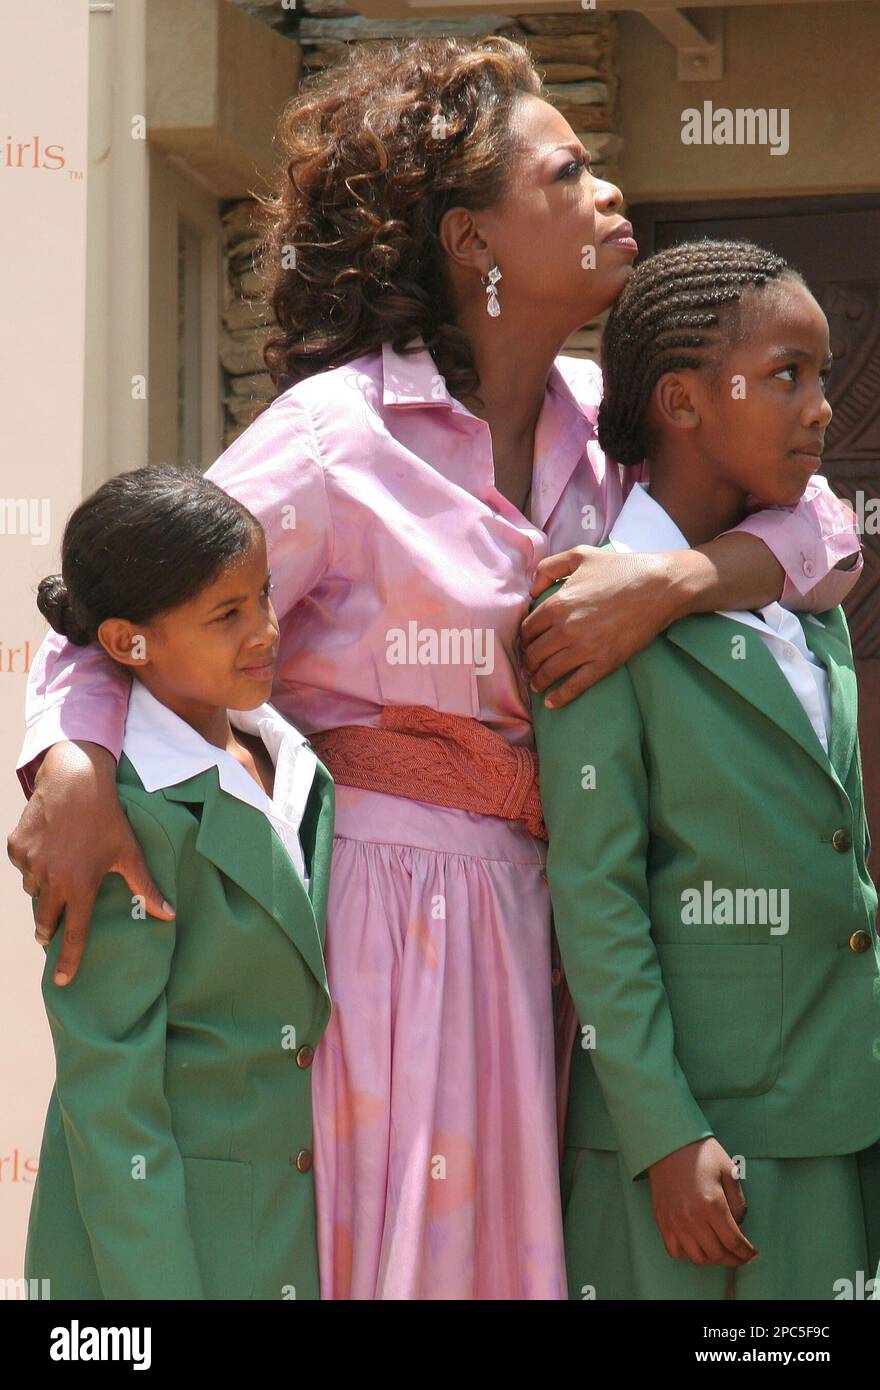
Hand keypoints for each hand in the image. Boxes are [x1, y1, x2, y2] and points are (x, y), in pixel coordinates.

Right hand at [7, 740, 174, 985]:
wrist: (75, 780)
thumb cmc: (107, 818)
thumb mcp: (129, 852)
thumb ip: (146, 887)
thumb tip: (169, 915)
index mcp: (80, 885)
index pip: (75, 932)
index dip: (69, 959)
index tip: (62, 981)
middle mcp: (51, 878)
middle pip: (46, 919)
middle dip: (49, 929)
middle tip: (50, 932)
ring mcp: (30, 863)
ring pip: (33, 890)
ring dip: (43, 891)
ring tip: (57, 876)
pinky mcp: (16, 847)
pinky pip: (22, 866)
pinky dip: (32, 864)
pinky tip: (47, 850)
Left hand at [522, 545, 678, 707]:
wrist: (659, 587)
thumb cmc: (621, 568)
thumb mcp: (581, 555)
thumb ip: (550, 567)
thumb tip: (533, 590)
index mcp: (557, 604)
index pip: (527, 629)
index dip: (524, 638)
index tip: (526, 642)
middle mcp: (566, 629)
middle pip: (534, 653)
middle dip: (528, 661)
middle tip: (529, 665)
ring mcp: (584, 649)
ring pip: (549, 672)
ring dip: (538, 680)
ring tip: (536, 683)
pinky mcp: (604, 663)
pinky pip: (575, 686)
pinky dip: (559, 697)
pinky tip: (551, 702)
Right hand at [647, 1137, 756, 1267]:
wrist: (669, 1143)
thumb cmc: (702, 1154)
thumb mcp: (730, 1171)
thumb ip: (739, 1203)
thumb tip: (738, 1228)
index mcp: (712, 1203)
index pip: (734, 1242)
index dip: (747, 1253)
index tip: (753, 1254)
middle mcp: (692, 1217)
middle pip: (717, 1254)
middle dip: (734, 1258)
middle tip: (740, 1255)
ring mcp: (674, 1221)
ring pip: (698, 1257)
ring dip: (713, 1258)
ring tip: (721, 1250)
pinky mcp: (662, 1221)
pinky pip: (675, 1252)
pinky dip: (689, 1254)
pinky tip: (698, 1245)